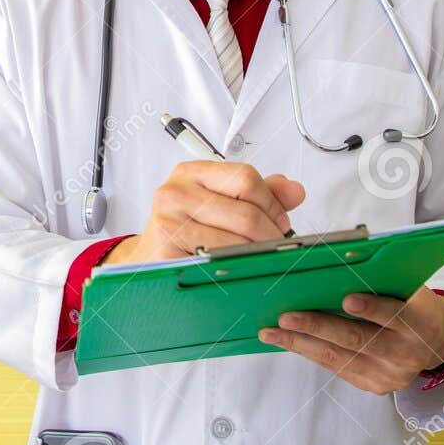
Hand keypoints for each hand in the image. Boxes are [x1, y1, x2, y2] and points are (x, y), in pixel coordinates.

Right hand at [103, 161, 305, 265]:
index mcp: (191, 173)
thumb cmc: (186, 231)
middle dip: (271, 235)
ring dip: (257, 256)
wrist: (149, 260)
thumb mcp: (220, 203)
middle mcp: (175, 192)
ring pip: (236, 241)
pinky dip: (236, 269)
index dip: (272, 203)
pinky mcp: (166, 251)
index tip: (281, 222)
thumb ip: (260, 194)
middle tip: (277, 248)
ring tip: (260, 261)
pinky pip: (217, 263)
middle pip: (246, 212)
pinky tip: (239, 270)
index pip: (246, 177)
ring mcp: (168, 221)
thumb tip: (294, 190)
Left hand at [256, 287, 443, 394]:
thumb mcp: (409, 289)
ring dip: (300, 344)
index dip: (372, 309)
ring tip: (271, 332)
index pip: (396, 317)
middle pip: (358, 340)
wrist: (436, 342)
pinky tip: (286, 341)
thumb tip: (337, 266)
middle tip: (286, 317)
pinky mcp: (373, 385)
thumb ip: (383, 283)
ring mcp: (389, 375)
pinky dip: (308, 352)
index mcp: (420, 325)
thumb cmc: (413, 303)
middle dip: (318, 328)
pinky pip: (335, 368)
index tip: (347, 300)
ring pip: (339, 358)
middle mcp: (406, 354)